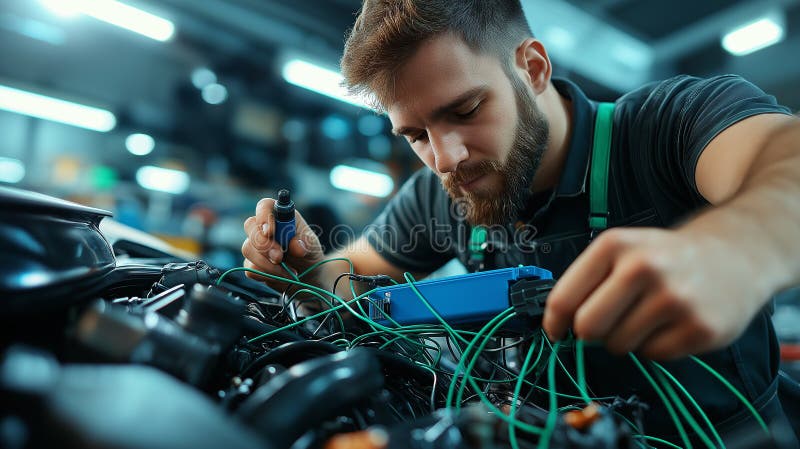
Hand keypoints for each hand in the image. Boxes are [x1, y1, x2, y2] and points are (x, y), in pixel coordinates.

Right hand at [241, 198, 324, 290]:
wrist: (308, 276)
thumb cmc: (309, 254)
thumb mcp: (313, 246)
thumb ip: (305, 243)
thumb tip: (296, 246)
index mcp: (279, 216)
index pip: (264, 206)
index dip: (263, 215)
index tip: (270, 231)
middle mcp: (264, 228)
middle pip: (250, 226)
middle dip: (263, 244)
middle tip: (279, 257)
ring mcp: (255, 246)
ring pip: (248, 249)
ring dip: (267, 263)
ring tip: (288, 271)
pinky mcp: (252, 264)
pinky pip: (251, 269)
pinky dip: (267, 275)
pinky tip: (282, 276)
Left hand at [542, 227, 767, 359]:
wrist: (735, 254)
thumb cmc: (665, 257)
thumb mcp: (622, 250)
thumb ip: (587, 281)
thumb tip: (556, 325)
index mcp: (615, 246)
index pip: (564, 298)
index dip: (554, 323)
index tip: (556, 331)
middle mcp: (643, 268)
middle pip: (587, 328)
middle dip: (590, 333)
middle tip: (608, 322)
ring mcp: (674, 299)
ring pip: (618, 345)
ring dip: (625, 339)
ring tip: (646, 316)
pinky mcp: (699, 328)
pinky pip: (652, 355)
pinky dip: (655, 347)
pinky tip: (670, 324)